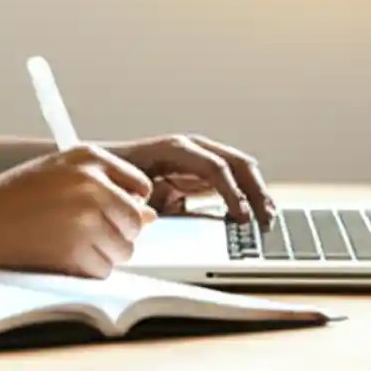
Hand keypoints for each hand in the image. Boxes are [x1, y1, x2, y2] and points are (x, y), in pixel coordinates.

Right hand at [0, 145, 157, 277]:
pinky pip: (103, 270)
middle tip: (77, 231)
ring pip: (125, 249)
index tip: (98, 211)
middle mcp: (93, 182)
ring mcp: (86, 216)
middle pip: (136, 222)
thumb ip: (107, 189)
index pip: (140, 188)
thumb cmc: (14, 197)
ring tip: (64, 241)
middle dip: (115, 233)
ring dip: (101, 253)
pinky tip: (57, 255)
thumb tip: (151, 216)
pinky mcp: (77, 249)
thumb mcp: (60, 175)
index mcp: (90, 156)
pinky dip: (84, 270)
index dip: (123, 206)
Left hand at [111, 134, 274, 225]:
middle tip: (265, 220)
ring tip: (268, 218)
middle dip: (254, 191)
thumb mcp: (132, 193)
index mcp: (175, 149)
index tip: (242, 217)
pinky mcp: (201, 170)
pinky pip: (233, 177)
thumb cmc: (114, 180)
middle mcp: (192, 148)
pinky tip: (255, 214)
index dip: (231, 193)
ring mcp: (199, 156)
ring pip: (241, 168)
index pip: (215, 167)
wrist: (102, 168)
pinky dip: (247, 194)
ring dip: (257, 192)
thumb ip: (153, 205)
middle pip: (237, 163)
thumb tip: (177, 222)